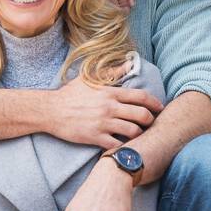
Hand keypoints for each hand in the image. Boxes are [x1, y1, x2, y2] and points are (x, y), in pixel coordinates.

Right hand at [45, 74, 162, 147]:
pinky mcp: (95, 137)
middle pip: (142, 115)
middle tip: (151, 124)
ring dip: (140, 134)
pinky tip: (125, 146)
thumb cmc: (70, 94)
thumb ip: (111, 72)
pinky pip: (117, 145)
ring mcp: (103, 123)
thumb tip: (129, 63)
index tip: (160, 108)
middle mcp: (109, 107)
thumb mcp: (90, 79)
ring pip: (133, 131)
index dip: (154, 103)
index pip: (140, 97)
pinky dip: (124, 147)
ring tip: (139, 135)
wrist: (50, 110)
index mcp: (110, 93)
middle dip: (150, 121)